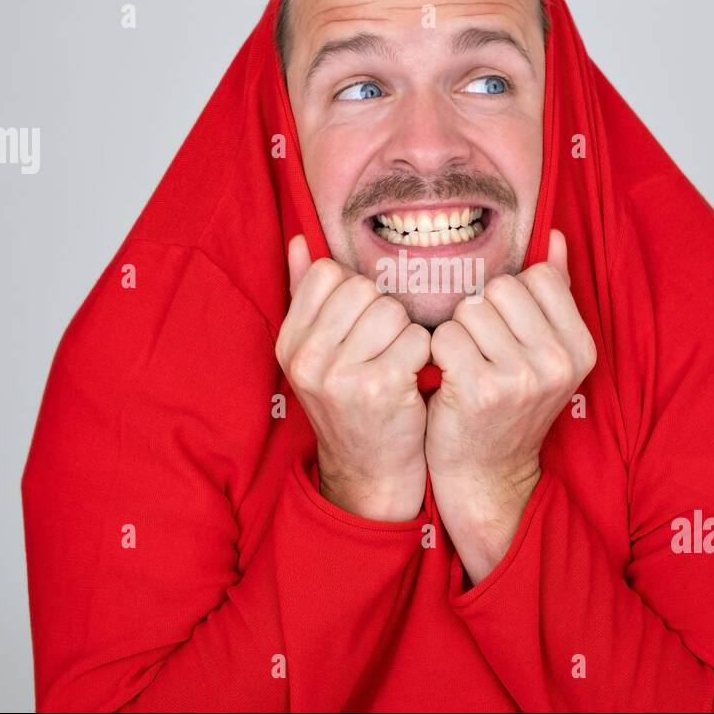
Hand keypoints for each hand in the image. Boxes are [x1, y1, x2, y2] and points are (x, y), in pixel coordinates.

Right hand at [275, 234, 430, 521]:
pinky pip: (417, 338)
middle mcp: (307, 358)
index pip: (328, 274)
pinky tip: (412, 379)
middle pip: (365, 289)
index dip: (357, 291)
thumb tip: (300, 240)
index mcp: (289, 343)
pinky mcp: (380, 388)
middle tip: (383, 349)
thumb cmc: (354, 405)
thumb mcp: (320, 355)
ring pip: (394, 311)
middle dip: (385, 313)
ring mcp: (340, 375)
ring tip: (397, 364)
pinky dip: (424, 356)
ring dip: (407, 334)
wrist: (372, 473)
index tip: (362, 325)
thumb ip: (307, 297)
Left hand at [426, 229, 596, 582]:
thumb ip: (554, 294)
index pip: (536, 277)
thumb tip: (556, 236)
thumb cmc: (510, 404)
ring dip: (457, 332)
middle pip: (498, 288)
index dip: (509, 298)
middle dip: (480, 313)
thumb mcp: (545, 353)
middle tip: (482, 352)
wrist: (487, 474)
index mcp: (580, 348)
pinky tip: (448, 379)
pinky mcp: (478, 390)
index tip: (506, 332)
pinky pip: (444, 336)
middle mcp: (557, 362)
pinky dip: (438, 353)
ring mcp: (520, 378)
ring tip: (466, 365)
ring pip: (467, 309)